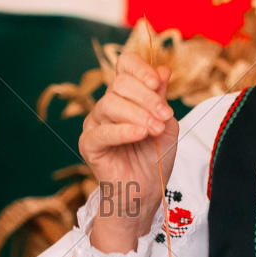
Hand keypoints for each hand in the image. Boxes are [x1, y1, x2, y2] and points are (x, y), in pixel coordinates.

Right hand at [79, 50, 178, 252]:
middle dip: (147, 98)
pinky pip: (102, 132)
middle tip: (165, 116)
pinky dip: (124, 131)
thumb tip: (163, 70)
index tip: (158, 83)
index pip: (125, 66)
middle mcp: (107, 105)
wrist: (146, 191)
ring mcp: (95, 124)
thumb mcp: (166, 123)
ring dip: (139, 115)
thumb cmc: (154, 157)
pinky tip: (140, 134)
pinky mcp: (89, 144)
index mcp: (125, 96)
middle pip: (119, 84)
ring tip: (155, 130)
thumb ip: (162, 98)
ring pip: (110, 104)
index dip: (140, 69)